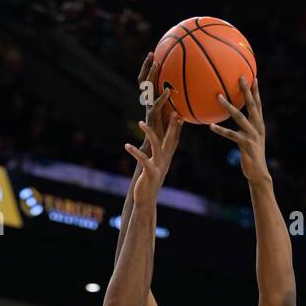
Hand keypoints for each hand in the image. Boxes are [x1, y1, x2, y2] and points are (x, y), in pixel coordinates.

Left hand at [125, 79, 180, 203]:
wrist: (146, 197)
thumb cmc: (149, 177)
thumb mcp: (157, 160)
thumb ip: (160, 148)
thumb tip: (160, 138)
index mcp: (167, 154)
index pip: (175, 136)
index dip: (177, 122)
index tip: (179, 108)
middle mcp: (165, 158)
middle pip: (171, 138)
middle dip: (172, 124)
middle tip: (172, 110)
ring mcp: (158, 165)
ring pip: (156, 145)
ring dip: (149, 133)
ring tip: (140, 123)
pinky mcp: (150, 172)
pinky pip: (143, 159)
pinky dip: (135, 152)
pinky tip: (127, 146)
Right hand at [136, 54, 175, 150]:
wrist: (155, 152)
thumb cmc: (165, 138)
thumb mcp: (174, 121)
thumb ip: (181, 111)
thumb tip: (195, 102)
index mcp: (153, 102)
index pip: (150, 82)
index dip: (150, 70)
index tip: (155, 55)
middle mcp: (149, 103)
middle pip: (144, 81)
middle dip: (147, 67)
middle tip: (151, 54)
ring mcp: (149, 109)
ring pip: (147, 89)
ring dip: (151, 75)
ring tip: (157, 64)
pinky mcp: (152, 118)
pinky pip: (156, 105)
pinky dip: (162, 98)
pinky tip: (169, 91)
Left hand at [210, 77, 268, 184]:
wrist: (258, 173)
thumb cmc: (252, 157)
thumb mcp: (252, 140)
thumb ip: (246, 129)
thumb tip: (237, 121)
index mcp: (259, 125)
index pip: (258, 104)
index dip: (256, 91)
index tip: (253, 77)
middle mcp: (258, 127)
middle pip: (252, 105)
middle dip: (247, 90)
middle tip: (241, 77)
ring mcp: (252, 135)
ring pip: (239, 117)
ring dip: (228, 106)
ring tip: (218, 96)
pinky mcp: (245, 144)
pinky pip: (231, 134)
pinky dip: (221, 130)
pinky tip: (211, 126)